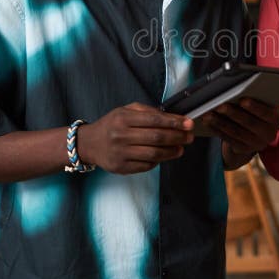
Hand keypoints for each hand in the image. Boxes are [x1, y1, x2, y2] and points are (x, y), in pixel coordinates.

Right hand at [77, 102, 193, 173]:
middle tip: (189, 137)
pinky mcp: (121, 167)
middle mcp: (121, 136)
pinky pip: (146, 165)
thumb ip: (148, 112)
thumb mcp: (126, 111)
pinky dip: (159, 161)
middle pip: (157, 137)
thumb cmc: (112, 125)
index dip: (175, 122)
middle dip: (177, 137)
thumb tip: (172, 118)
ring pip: (154, 154)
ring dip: (172, 151)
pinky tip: (165, 155)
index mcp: (123, 119)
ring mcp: (121, 153)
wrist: (89, 143)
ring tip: (181, 148)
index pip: (155, 120)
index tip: (188, 124)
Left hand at [201, 98, 278, 154]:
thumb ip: (257, 96)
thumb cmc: (257, 110)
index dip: (254, 107)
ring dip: (220, 122)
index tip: (243, 100)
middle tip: (219, 105)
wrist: (256, 132)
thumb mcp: (262, 103)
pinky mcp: (243, 149)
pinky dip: (216, 130)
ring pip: (236, 132)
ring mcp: (256, 144)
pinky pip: (228, 139)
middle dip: (233, 113)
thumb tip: (239, 84)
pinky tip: (207, 122)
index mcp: (275, 118)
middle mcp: (269, 133)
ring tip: (207, 113)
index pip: (266, 113)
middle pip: (249, 123)